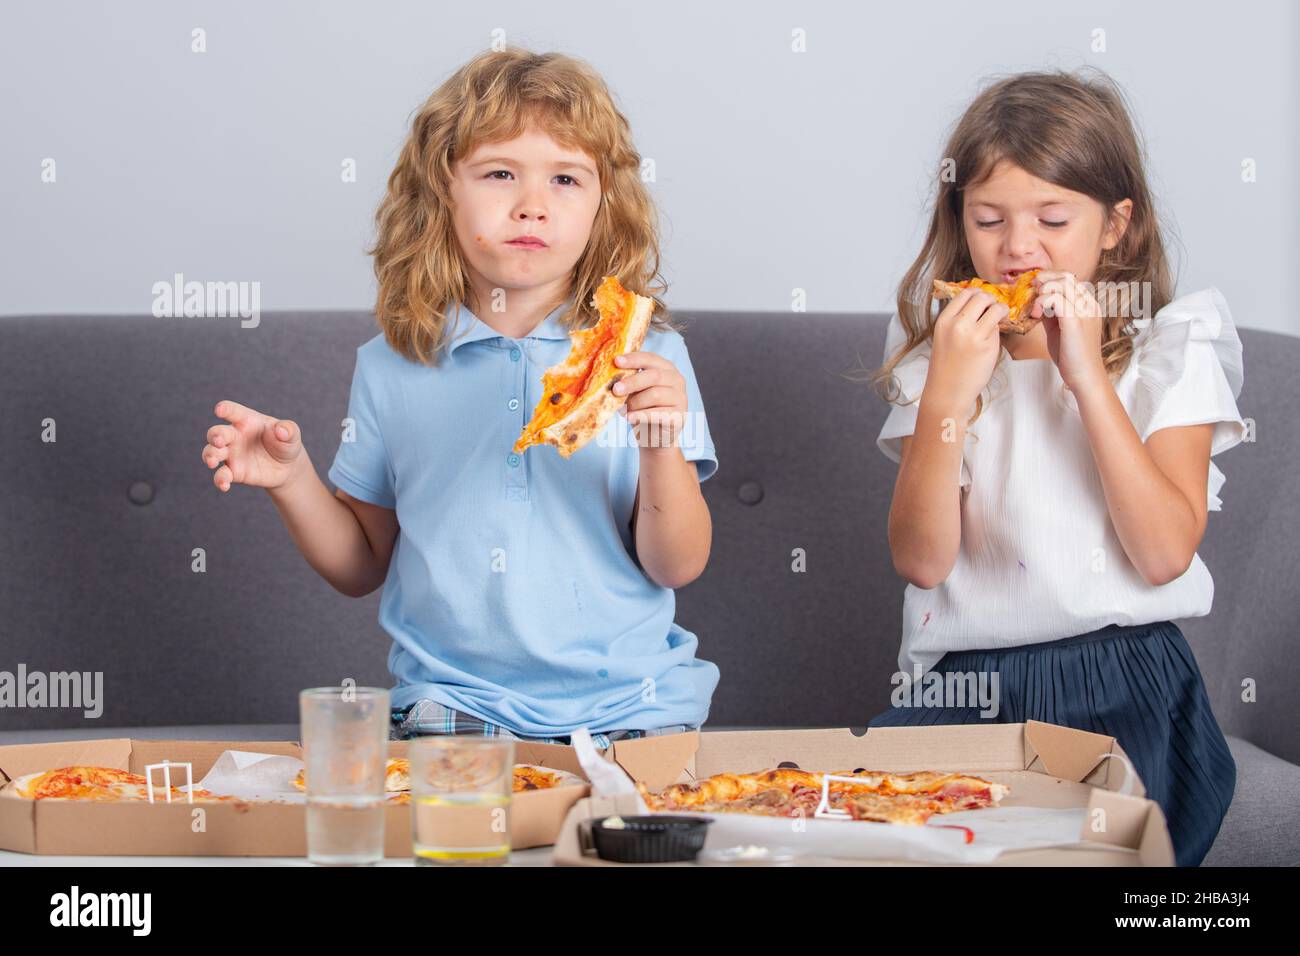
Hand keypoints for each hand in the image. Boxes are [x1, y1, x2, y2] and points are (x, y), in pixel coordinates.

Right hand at [203, 400, 305, 491]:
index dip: (225, 409)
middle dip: (215, 436)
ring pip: (211, 453)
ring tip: (213, 463)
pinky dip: (220, 480)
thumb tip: (281, 430)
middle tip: (219, 442)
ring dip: (209, 456)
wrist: (287, 467)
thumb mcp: (291, 434)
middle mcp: (234, 436)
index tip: (220, 410)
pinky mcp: (234, 472)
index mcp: (247, 421)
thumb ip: (288, 429)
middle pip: (216, 433)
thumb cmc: (285, 443)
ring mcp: (231, 454)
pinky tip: (225, 485)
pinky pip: (221, 475)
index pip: (232, 411)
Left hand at [612, 352, 687, 449]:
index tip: (616, 361)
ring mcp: (680, 398)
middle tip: (615, 389)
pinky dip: (641, 416)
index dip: (634, 359)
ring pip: (655, 395)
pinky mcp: (679, 417)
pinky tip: (629, 417)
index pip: (651, 358)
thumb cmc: (643, 409)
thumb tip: (612, 376)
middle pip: (654, 376)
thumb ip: (629, 381)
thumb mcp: (635, 391)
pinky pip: (658, 414)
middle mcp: (677, 380)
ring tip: (623, 410)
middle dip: (632, 382)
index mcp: (666, 368)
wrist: (654, 436)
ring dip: (635, 402)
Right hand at [925, 288, 1004, 411]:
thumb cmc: (946, 366)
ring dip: (1001, 312)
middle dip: (991, 301)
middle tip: (992, 311)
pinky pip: (999, 328)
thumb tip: (981, 301)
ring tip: (998, 322)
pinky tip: (993, 340)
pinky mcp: (989, 347)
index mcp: (944, 321)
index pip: (965, 293)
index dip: (977, 294)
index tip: (982, 302)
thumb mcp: (944, 336)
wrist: (946, 392)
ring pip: (996, 309)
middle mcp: (957, 325)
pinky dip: (999, 330)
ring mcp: (974, 335)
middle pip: (982, 297)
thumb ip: (958, 319)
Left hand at [1030, 271, 1108, 391]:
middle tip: (1031, 292)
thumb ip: (1053, 313)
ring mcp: (1084, 312)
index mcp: (1089, 304)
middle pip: (1067, 276)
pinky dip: (1042, 302)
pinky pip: (1057, 299)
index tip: (1035, 289)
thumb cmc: (1071, 355)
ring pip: (1062, 284)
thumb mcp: (1060, 329)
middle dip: (1045, 279)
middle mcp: (1090, 304)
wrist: (1084, 376)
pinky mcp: (1075, 321)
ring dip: (1042, 291)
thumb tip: (1038, 302)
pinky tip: (1036, 316)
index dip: (1050, 279)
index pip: (1070, 278)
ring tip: (1034, 308)